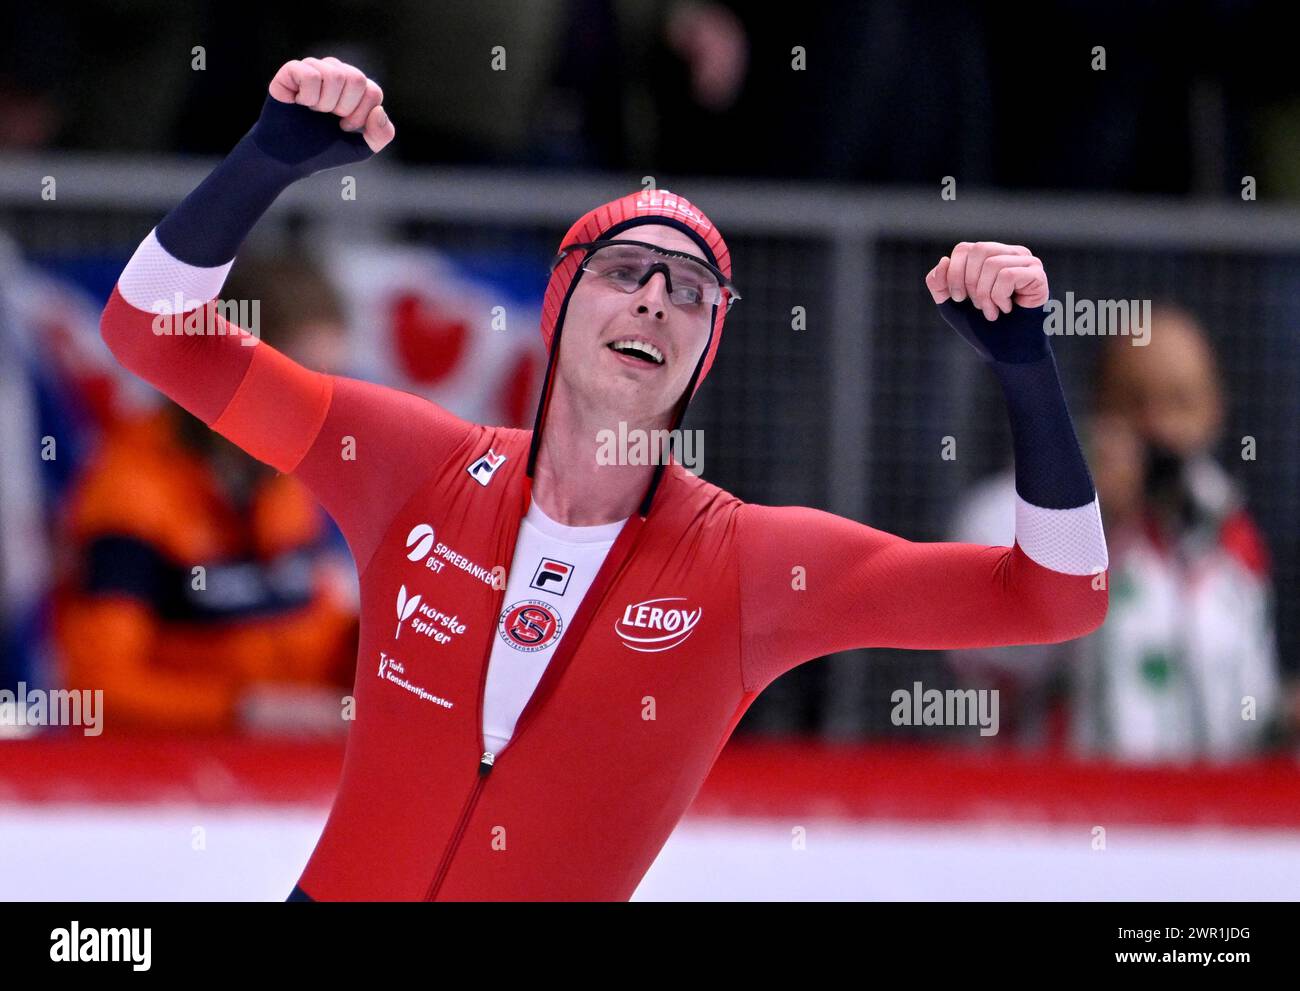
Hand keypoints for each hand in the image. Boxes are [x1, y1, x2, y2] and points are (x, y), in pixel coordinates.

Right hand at [268, 56, 393, 153]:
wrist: (289, 157)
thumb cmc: (324, 150)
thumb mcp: (361, 149)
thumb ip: (381, 135)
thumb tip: (379, 111)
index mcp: (355, 88)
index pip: (373, 92)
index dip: (361, 115)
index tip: (344, 127)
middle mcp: (336, 72)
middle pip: (356, 78)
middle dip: (344, 108)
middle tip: (327, 118)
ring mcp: (314, 68)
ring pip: (334, 75)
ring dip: (324, 103)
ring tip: (313, 111)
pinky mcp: (291, 70)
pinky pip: (310, 74)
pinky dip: (307, 96)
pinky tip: (299, 103)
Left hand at [925, 242, 1048, 320]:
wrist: (1006, 351)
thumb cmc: (982, 326)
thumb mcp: (952, 305)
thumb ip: (939, 283)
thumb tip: (944, 260)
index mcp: (990, 256)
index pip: (964, 249)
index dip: (954, 274)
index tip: (958, 299)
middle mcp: (1009, 253)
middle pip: (978, 250)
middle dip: (970, 283)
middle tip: (976, 306)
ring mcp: (1027, 261)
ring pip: (993, 264)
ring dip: (986, 294)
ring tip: (991, 311)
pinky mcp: (1037, 274)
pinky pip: (1008, 275)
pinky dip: (1000, 297)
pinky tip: (1006, 309)